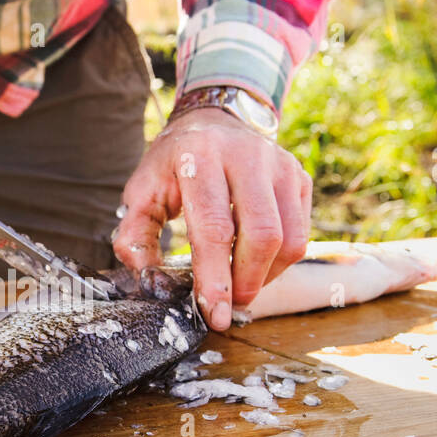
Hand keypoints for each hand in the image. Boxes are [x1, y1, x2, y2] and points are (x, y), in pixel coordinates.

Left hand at [113, 107, 311, 330]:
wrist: (214, 121)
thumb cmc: (174, 165)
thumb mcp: (141, 193)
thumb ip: (135, 237)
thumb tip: (148, 282)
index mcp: (200, 158)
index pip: (215, 228)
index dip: (216, 278)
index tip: (215, 315)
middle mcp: (247, 156)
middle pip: (262, 235)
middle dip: (246, 282)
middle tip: (229, 305)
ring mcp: (280, 165)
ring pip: (290, 239)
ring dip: (266, 276)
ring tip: (241, 285)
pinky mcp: (300, 177)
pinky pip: (301, 233)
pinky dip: (280, 262)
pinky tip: (256, 265)